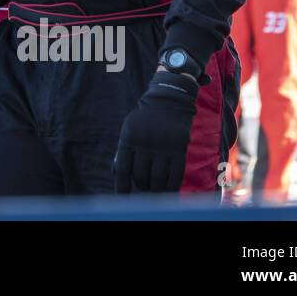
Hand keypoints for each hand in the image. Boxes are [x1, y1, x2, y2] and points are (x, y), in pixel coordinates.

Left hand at [113, 70, 199, 192]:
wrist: (168, 100)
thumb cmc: (144, 119)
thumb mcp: (128, 129)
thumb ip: (123, 150)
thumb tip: (117, 173)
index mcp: (129, 138)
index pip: (123, 168)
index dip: (122, 185)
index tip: (122, 196)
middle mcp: (145, 143)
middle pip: (141, 175)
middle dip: (140, 186)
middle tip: (142, 190)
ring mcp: (163, 146)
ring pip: (158, 178)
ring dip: (155, 189)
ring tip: (154, 191)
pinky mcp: (179, 148)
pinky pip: (176, 174)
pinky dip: (172, 186)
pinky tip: (169, 190)